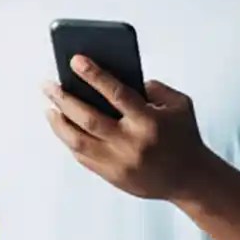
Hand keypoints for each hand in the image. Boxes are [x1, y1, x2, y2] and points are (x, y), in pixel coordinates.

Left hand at [43, 55, 216, 200]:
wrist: (191, 180)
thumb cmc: (184, 135)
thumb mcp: (179, 105)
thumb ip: (153, 87)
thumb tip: (115, 77)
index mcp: (149, 122)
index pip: (116, 93)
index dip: (94, 75)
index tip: (75, 59)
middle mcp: (131, 143)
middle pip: (88, 118)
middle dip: (64, 98)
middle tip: (48, 84)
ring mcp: (119, 163)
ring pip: (78, 141)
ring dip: (59, 122)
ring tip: (49, 107)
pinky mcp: (112, 177)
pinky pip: (83, 157)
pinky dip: (69, 140)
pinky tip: (63, 127)